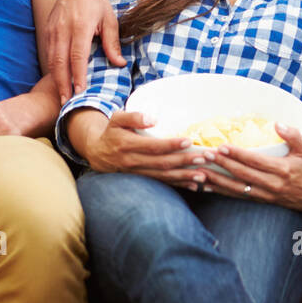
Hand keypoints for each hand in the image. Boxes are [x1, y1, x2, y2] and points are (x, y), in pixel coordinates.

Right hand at [45, 0, 122, 104]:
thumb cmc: (97, 2)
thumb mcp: (110, 19)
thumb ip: (112, 43)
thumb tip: (119, 63)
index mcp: (81, 26)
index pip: (77, 56)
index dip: (78, 75)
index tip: (79, 91)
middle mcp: (63, 29)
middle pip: (60, 61)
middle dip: (62, 84)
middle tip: (66, 102)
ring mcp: (53, 30)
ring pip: (51, 59)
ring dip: (56, 79)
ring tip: (61, 96)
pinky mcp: (48, 30)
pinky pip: (48, 53)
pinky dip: (52, 68)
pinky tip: (57, 80)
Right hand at [78, 110, 205, 184]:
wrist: (97, 152)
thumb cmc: (111, 132)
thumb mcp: (117, 118)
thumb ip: (134, 117)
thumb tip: (153, 119)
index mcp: (127, 145)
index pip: (153, 146)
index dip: (171, 145)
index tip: (188, 141)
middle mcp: (133, 162)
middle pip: (162, 164)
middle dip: (184, 162)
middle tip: (203, 158)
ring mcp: (138, 173)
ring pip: (164, 177)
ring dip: (184, 177)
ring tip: (203, 175)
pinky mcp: (143, 180)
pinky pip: (162, 184)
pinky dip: (179, 185)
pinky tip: (195, 185)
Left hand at [186, 124, 301, 211]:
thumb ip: (294, 135)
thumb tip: (278, 124)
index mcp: (282, 170)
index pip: (256, 161)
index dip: (238, 155)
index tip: (222, 147)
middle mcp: (272, 184)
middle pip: (243, 174)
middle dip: (223, 165)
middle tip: (206, 155)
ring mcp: (264, 194)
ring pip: (237, 188)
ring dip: (218, 180)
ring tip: (201, 172)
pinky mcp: (258, 200)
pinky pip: (237, 196)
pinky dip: (221, 191)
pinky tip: (206, 186)